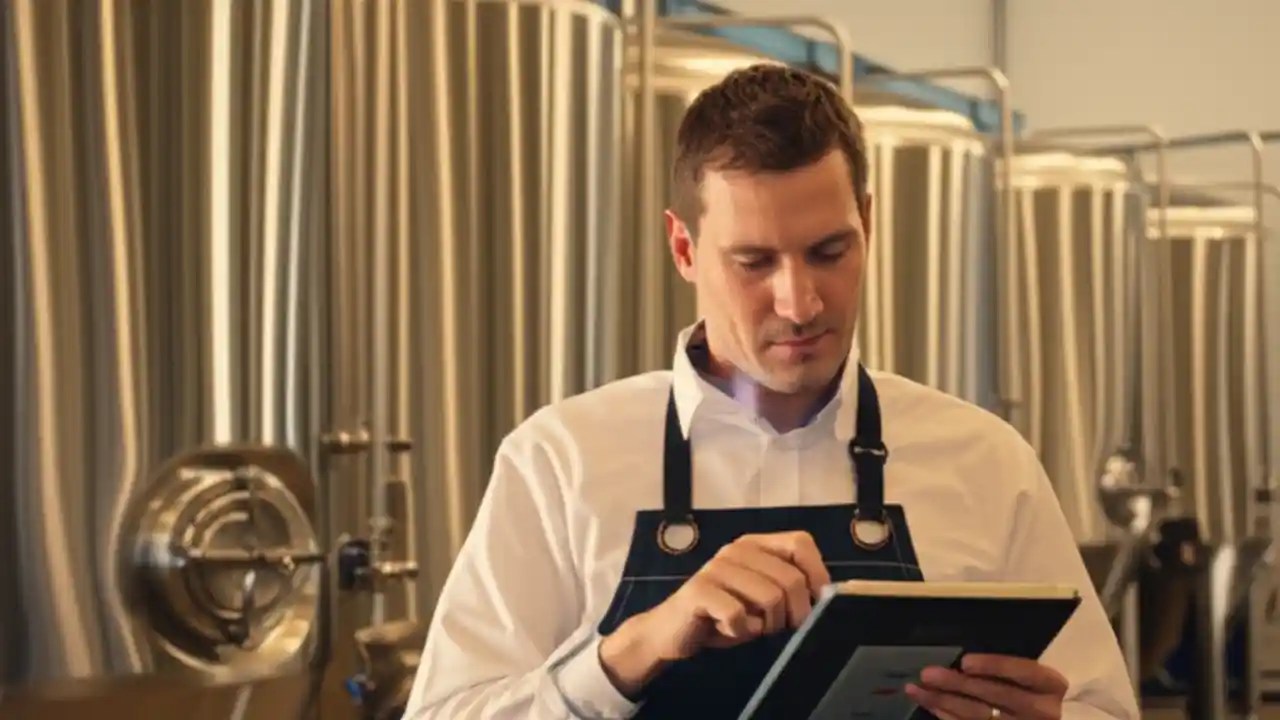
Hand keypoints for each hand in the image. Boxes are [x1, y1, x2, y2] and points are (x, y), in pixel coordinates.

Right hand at [599, 531, 831, 696]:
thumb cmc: (722, 616)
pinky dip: (741, 632)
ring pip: (770, 598)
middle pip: (791, 579)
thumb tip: (826, 596)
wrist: (671, 633)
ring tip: (750, 627)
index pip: (800, 543)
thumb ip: (788, 589)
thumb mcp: (761, 599)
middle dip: (793, 614)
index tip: (816, 604)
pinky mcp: (699, 591)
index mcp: (754, 545)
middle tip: (777, 629)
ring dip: (767, 625)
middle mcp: (736, 549)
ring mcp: (716, 568)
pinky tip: (727, 630)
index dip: (817, 574)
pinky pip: (740, 616)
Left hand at [904, 653, 1068, 719]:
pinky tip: (933, 707)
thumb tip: (962, 664)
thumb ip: (1005, 671)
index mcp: (1051, 684)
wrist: (1059, 719)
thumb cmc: (1037, 692)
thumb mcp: (1032, 678)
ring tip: (916, 690)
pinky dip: (949, 717)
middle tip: (927, 674)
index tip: (965, 662)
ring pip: (979, 716)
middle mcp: (1041, 710)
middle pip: (994, 695)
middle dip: (957, 684)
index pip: (1022, 671)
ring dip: (943, 701)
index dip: (994, 666)